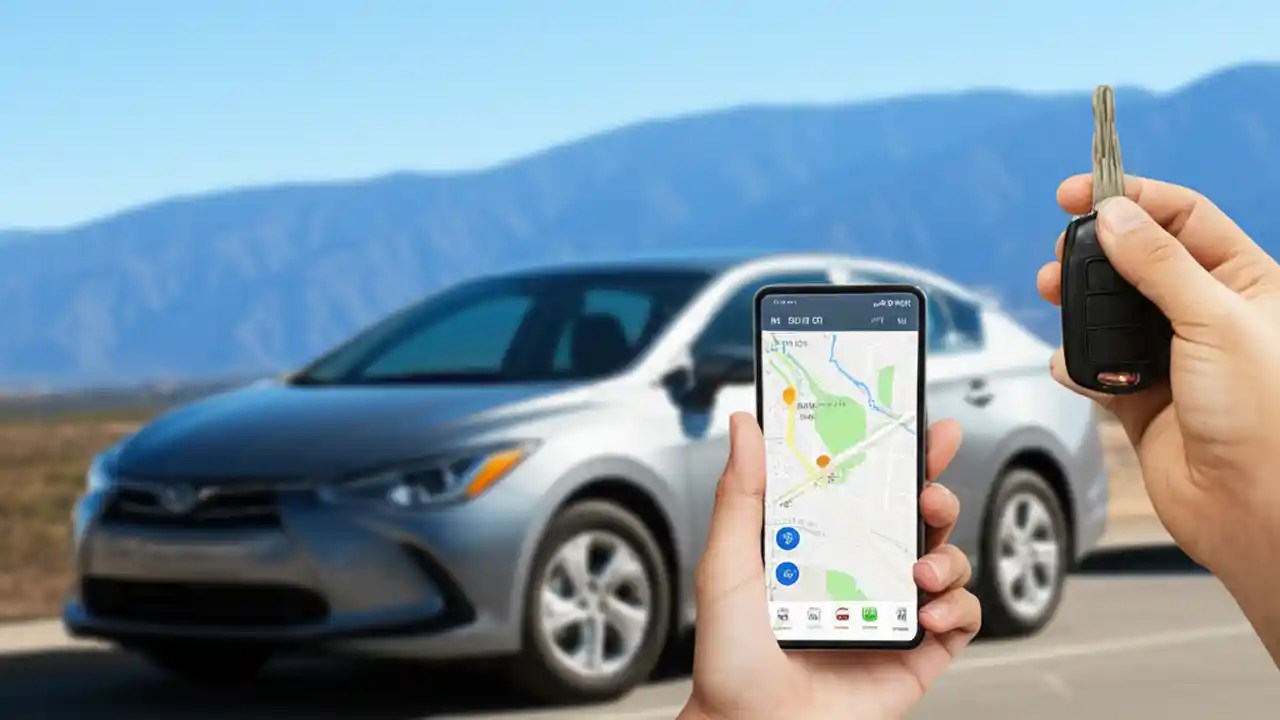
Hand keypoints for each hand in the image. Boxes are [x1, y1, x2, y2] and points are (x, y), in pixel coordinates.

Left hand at [680, 413, 978, 719]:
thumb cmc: (730, 657)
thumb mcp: (729, 565)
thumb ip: (740, 495)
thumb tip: (745, 425)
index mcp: (823, 544)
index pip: (868, 489)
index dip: (899, 455)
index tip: (921, 425)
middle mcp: (863, 573)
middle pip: (918, 519)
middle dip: (937, 494)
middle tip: (929, 492)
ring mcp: (892, 612)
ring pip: (948, 562)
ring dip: (949, 553)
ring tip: (919, 568)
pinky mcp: (916, 654)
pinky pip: (962, 620)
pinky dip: (958, 607)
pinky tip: (928, 612)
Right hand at [1038, 175, 1279, 662]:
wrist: (1253, 507)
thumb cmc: (1264, 415)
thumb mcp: (1215, 319)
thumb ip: (1157, 263)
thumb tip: (1113, 215)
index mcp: (1246, 282)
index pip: (1183, 217)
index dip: (1131, 197)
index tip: (1079, 193)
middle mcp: (1208, 313)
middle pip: (1138, 259)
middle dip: (1094, 250)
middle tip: (1061, 251)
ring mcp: (1172, 355)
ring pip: (1110, 311)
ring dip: (1077, 304)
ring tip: (1052, 295)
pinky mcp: (1141, 396)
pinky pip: (1096, 366)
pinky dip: (1076, 363)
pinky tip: (1071, 364)